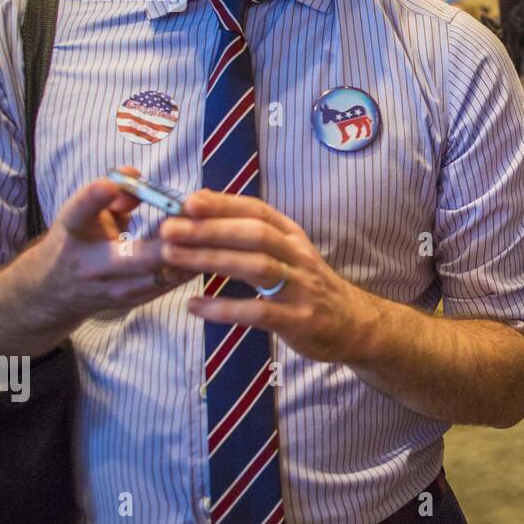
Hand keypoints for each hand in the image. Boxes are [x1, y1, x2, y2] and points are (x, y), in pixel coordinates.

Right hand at [31, 166, 195, 328]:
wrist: (57, 291)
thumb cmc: (78, 239)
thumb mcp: (84, 211)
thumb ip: (111, 191)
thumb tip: (139, 180)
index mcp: (73, 234)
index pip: (79, 214)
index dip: (94, 199)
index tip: (109, 185)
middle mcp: (91, 265)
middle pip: (135, 256)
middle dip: (169, 239)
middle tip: (194, 218)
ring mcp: (115, 289)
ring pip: (162, 274)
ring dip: (189, 253)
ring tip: (210, 230)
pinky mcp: (136, 300)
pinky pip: (171, 282)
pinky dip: (192, 263)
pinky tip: (209, 246)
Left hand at [158, 189, 369, 362]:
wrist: (354, 323)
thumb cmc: (308, 286)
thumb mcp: (289, 253)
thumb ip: (254, 236)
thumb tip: (203, 211)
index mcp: (292, 236)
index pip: (257, 211)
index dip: (224, 204)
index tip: (188, 201)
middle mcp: (298, 256)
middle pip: (255, 234)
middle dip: (210, 228)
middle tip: (170, 228)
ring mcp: (301, 288)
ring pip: (256, 267)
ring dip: (211, 259)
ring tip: (173, 256)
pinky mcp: (299, 320)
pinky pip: (258, 313)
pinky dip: (224, 309)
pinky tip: (194, 307)